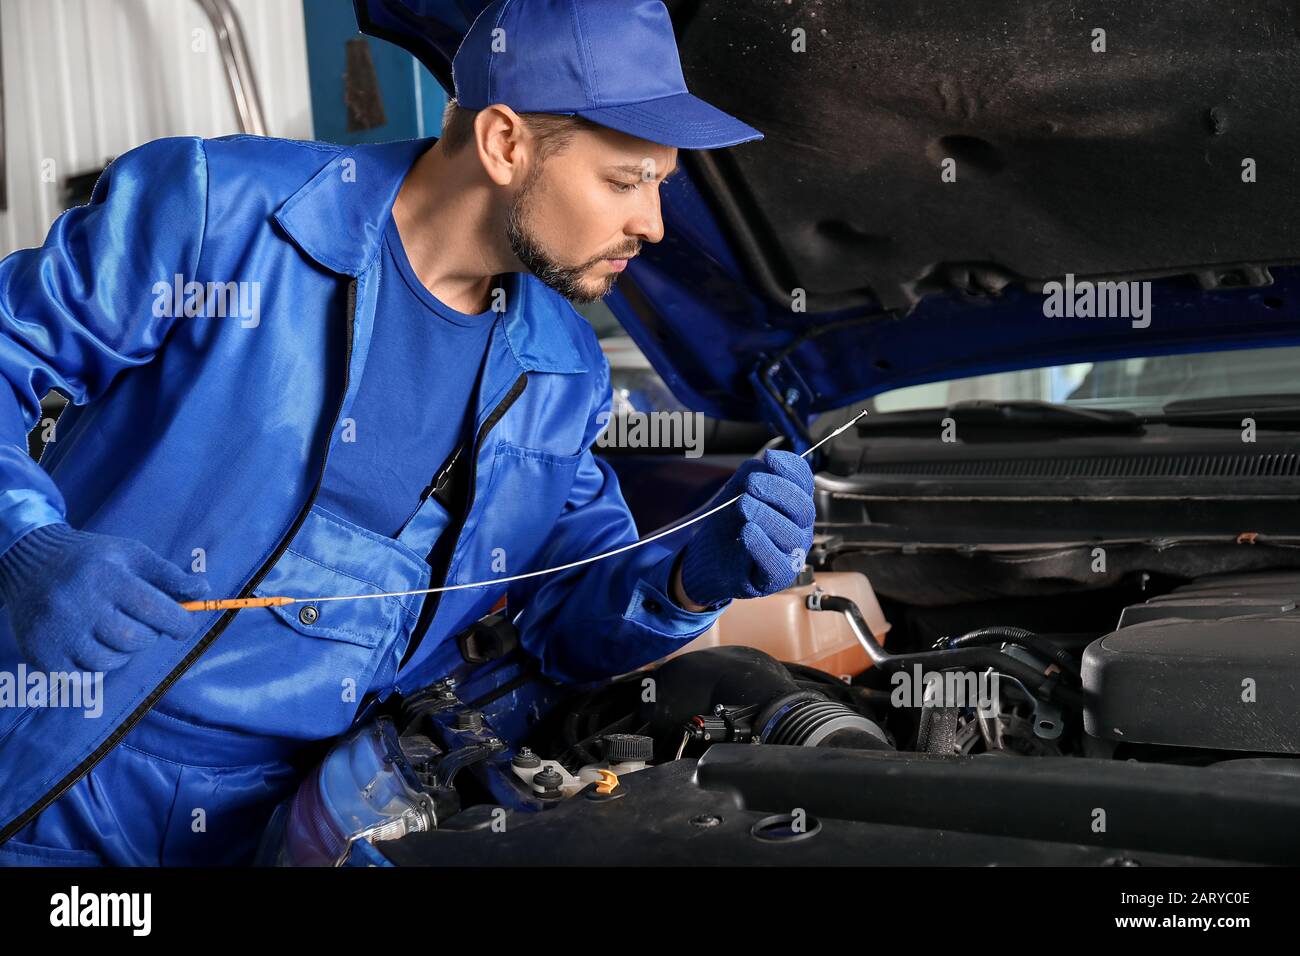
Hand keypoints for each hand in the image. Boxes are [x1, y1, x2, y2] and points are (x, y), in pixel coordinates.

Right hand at [0, 522, 210, 672]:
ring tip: (113, 631)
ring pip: (110, 663)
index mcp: (106, 577)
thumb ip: (169, 575)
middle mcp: (79, 605)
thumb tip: (205, 591)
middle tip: (141, 624)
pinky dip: (96, 668)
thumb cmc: (93, 560)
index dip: (179, 623)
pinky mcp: (42, 654)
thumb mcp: (131, 555)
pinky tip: (92, 646)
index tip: (184, 625)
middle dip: (148, 636)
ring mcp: (57, 632)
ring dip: (122, 653)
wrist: (30, 563)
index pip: (155, 610)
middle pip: (134, 640)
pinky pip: (84, 678)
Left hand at [676, 448, 814, 607]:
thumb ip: (757, 471)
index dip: (791, 469)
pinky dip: (762, 545)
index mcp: (793, 504)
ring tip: (743, 507)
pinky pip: (778, 564)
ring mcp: (791, 554)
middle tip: (751, 485)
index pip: (804, 483)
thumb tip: (771, 458)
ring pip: (792, 535)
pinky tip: (747, 532)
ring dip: (766, 516)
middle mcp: (798, 528)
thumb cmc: (728, 522)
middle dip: (777, 491)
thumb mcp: (739, 488)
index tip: (769, 459)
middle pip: (803, 508)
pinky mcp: (777, 577)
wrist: (706, 556)